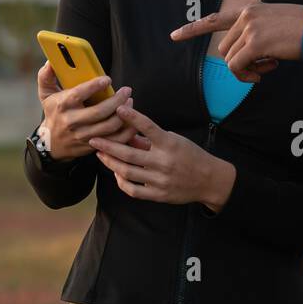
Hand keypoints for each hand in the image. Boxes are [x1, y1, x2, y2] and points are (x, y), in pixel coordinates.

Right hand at [36, 61, 147, 160]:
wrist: (52, 143)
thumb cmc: (53, 114)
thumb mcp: (46, 94)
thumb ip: (46, 76)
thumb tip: (50, 62)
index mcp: (63, 105)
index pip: (78, 95)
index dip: (94, 86)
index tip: (107, 79)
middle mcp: (72, 121)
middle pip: (99, 112)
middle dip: (117, 100)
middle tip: (126, 91)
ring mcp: (83, 135)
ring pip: (109, 127)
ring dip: (124, 114)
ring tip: (130, 102)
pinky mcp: (93, 145)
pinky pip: (114, 140)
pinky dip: (126, 130)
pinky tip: (131, 119)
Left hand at [88, 104, 235, 207]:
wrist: (209, 180)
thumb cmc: (191, 156)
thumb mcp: (174, 141)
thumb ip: (151, 140)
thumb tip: (128, 133)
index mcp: (169, 144)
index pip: (147, 127)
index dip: (132, 117)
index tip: (118, 109)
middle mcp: (163, 162)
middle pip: (128, 153)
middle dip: (108, 145)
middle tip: (93, 138)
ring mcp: (160, 180)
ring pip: (127, 172)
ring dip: (110, 162)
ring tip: (100, 154)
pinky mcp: (158, 194)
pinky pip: (133, 190)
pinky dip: (121, 182)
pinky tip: (116, 174)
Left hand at [169, 3, 302, 81]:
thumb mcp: (276, 26)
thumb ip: (258, 35)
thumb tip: (248, 59)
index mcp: (249, 10)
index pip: (214, 19)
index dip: (193, 29)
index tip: (174, 35)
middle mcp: (246, 16)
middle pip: (224, 49)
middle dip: (240, 64)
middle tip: (263, 67)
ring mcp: (249, 28)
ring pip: (230, 60)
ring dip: (246, 71)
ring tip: (268, 67)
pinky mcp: (255, 43)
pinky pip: (238, 67)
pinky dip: (248, 75)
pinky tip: (268, 70)